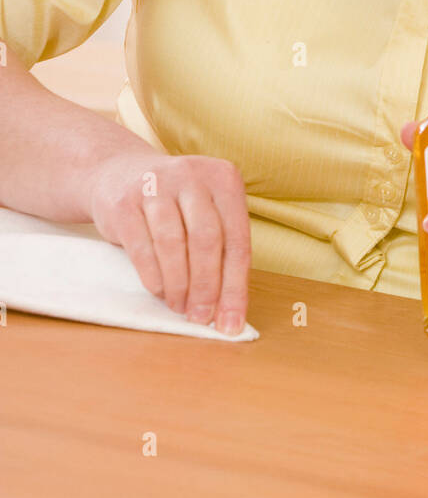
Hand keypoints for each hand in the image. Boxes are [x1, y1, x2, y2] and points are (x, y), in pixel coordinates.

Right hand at [84, 148, 250, 334]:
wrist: (120, 174)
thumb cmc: (175, 205)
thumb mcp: (206, 213)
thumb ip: (221, 251)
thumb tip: (229, 309)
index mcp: (224, 178)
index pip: (238, 239)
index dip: (236, 286)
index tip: (231, 323)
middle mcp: (192, 174)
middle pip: (207, 240)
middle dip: (207, 287)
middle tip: (201, 317)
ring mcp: (156, 184)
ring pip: (174, 244)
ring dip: (179, 285)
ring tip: (180, 306)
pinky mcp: (125, 201)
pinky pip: (142, 247)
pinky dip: (153, 276)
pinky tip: (159, 292)